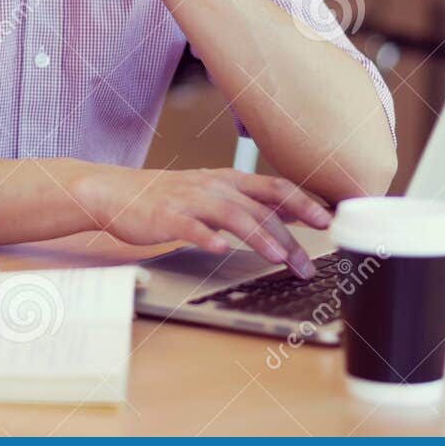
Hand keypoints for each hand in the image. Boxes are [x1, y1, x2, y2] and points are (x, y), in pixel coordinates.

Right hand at [82, 166, 333, 277]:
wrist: (116, 192)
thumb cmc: (166, 196)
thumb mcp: (211, 192)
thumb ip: (248, 201)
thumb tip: (292, 210)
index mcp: (227, 180)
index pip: (274, 187)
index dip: (304, 203)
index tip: (328, 222)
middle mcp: (212, 186)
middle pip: (259, 207)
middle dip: (288, 236)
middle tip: (307, 265)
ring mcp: (189, 200)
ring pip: (231, 215)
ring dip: (258, 236)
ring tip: (278, 257)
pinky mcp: (166, 216)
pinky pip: (189, 227)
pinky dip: (206, 237)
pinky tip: (219, 250)